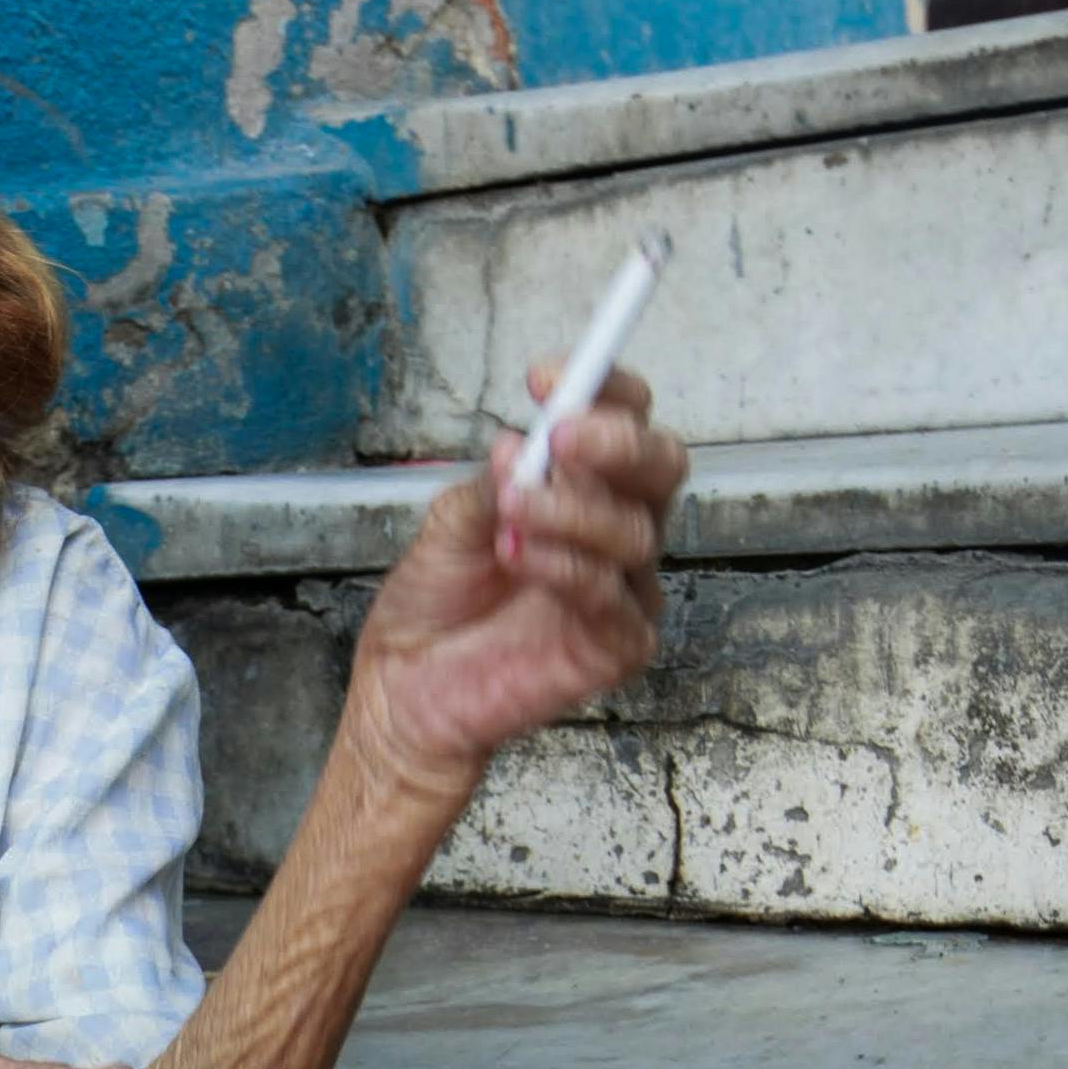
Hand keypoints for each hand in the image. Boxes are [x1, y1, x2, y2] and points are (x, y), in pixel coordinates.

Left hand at [340, 363, 686, 830]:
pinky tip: (519, 558)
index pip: (626, 421)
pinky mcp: (619, 646)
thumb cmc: (435, 606)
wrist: (406, 691)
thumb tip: (519, 444)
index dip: (600, 389)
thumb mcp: (453, 521)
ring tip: (508, 516)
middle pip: (662, 465)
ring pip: (635, 530)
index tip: (542, 377)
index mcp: (586, 488)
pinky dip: (566, 567)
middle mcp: (617, 531)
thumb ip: (496, 482)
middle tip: (558, 436)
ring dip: (569, 510)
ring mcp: (624, 590)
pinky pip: (612, 596)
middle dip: (615, 441)